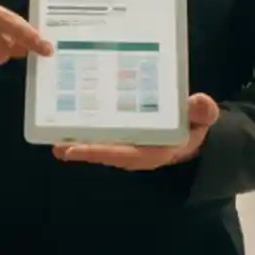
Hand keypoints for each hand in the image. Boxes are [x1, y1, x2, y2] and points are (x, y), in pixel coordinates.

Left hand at [53, 93, 220, 169]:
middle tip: (56, 145)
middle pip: (104, 151)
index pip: (121, 153)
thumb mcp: (202, 117)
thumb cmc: (195, 123)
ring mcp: (127, 143)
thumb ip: (202, 112)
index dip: (97, 151)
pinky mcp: (122, 135)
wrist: (193, 127)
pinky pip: (102, 133)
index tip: (73, 149)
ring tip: (52, 136)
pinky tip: (66, 120)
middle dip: (81, 148)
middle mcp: (135, 151)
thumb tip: (198, 102)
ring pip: (99, 143)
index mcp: (153, 150)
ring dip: (77, 140)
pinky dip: (85, 128)